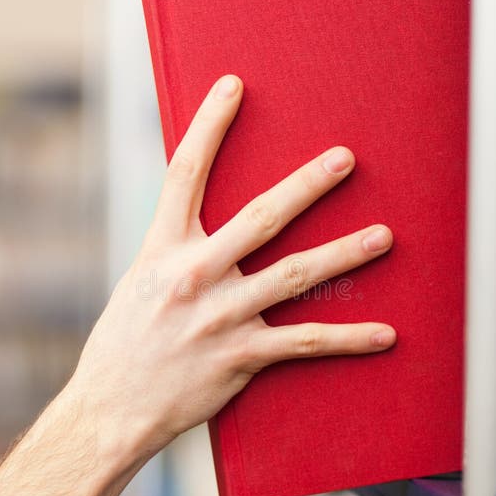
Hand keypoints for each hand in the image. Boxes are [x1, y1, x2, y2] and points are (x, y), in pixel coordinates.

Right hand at [68, 75, 395, 464]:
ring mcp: (221, 316)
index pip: (185, 173)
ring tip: (384, 235)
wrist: (111, 409)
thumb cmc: (125, 343)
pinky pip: (305, 342)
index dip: (208, 126)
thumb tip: (211, 223)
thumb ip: (178, 251)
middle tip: (345, 159)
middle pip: (261, 217)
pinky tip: (385, 334)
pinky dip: (348, 338)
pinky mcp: (241, 357)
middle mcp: (195, 275)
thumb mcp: (141, 282)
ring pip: (295, 275)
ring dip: (344, 253)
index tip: (233, 86)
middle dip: (306, 185)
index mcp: (163, 249)